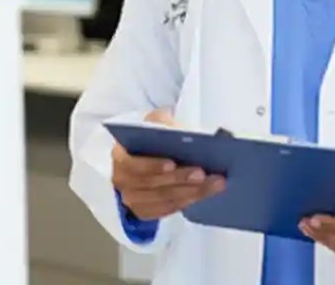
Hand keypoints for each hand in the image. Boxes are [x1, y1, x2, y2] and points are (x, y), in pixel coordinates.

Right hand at [111, 109, 225, 220]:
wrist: (145, 158)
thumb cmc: (151, 139)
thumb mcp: (153, 123)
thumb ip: (162, 122)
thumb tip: (178, 130)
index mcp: (120, 155)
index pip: (132, 164)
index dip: (152, 165)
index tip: (173, 163)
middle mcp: (122, 180)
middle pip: (152, 184)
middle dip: (179, 179)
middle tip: (202, 173)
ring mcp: (132, 199)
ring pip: (164, 199)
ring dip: (191, 192)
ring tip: (214, 183)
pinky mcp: (144, 211)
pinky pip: (168, 209)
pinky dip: (188, 201)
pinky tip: (206, 193)